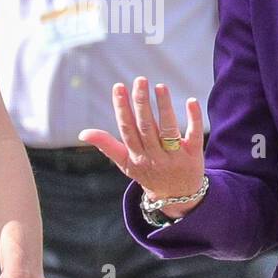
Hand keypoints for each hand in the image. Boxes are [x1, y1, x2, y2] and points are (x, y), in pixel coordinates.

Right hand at [79, 76, 205, 217]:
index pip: (127, 129)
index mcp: (136, 156)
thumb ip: (106, 146)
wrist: (177, 197)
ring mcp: (174, 157)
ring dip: (164, 107)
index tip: (119, 87)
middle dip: (141, 103)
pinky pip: (194, 135)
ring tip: (160, 87)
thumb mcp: (125, 163)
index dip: (121, 108)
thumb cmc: (147, 173)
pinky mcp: (193, 155)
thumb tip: (83, 133)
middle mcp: (154, 156)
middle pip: (146, 127)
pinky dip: (193, 118)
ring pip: (168, 130)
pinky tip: (191, 101)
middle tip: (140, 80)